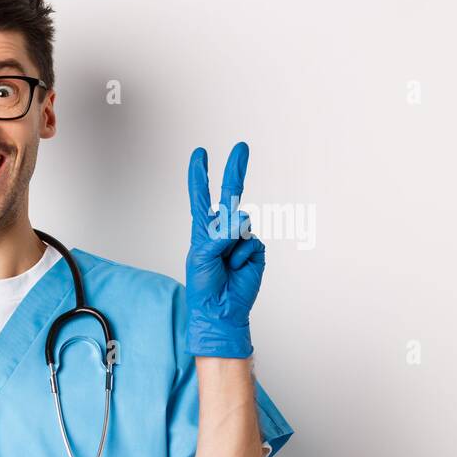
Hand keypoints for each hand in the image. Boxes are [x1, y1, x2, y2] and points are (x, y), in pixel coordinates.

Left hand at [185, 141, 265, 357]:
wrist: (221, 309)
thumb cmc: (204, 285)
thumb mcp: (201, 257)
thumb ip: (218, 235)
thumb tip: (241, 219)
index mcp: (204, 230)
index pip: (201, 197)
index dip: (200, 176)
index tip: (199, 154)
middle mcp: (223, 230)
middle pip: (231, 194)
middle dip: (235, 170)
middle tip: (241, 146)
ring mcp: (241, 239)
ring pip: (243, 223)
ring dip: (232, 244)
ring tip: (225, 265)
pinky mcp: (256, 250)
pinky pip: (252, 241)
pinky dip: (243, 255)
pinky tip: (237, 269)